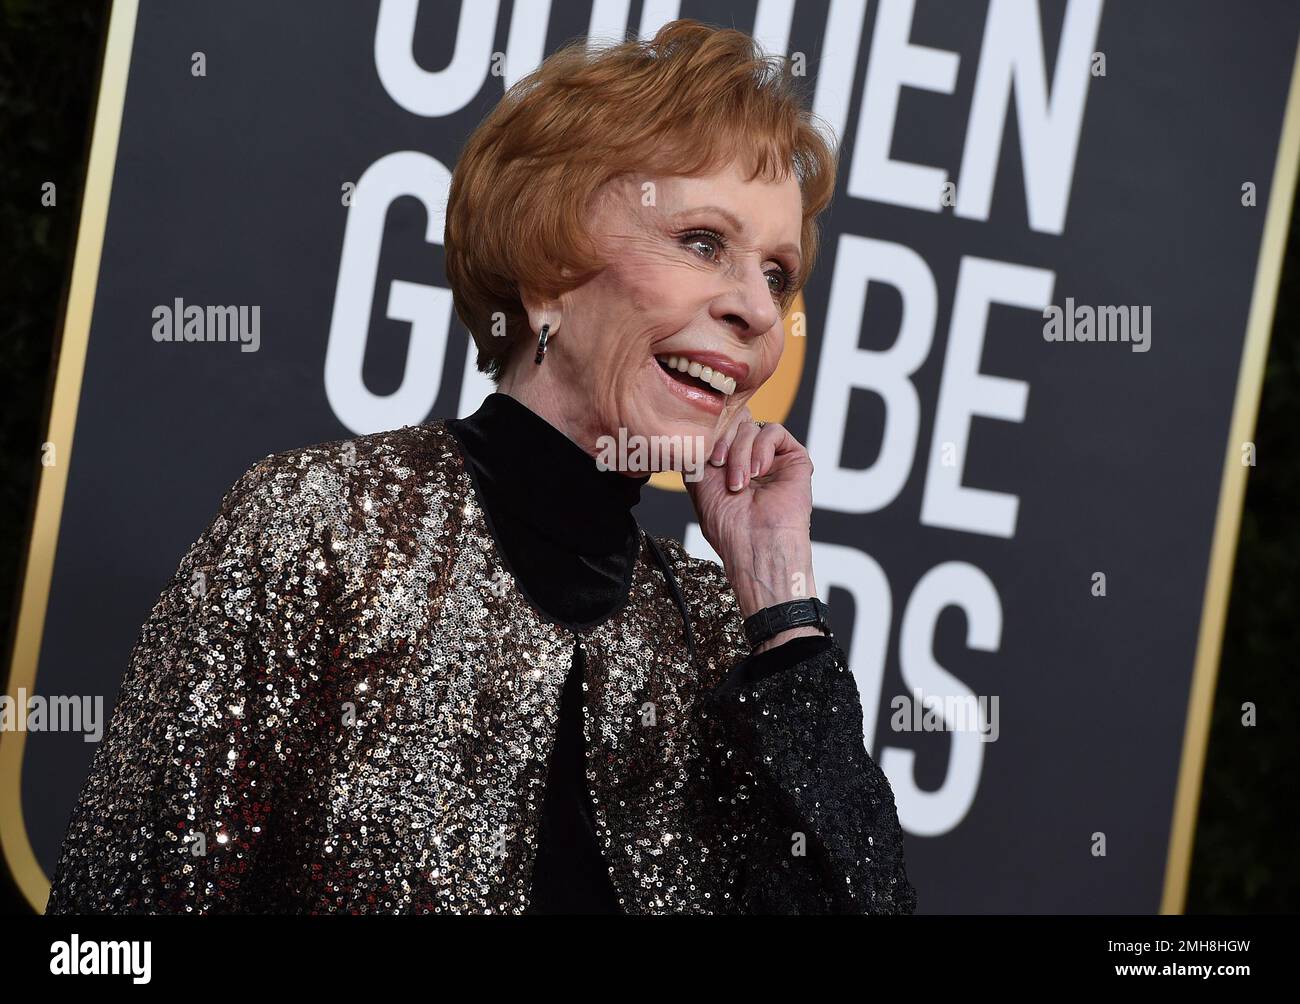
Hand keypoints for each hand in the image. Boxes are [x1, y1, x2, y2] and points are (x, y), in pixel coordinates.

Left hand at [686, 408, 822, 652]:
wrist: (756, 546)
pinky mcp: (793, 459)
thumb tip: (696, 428)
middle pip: (735, 422)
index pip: (718, 429)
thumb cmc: (728, 526)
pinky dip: (761, 447)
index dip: (710, 435)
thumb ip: (698, 452)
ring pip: (752, 426)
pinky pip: (774, 431)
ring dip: (740, 451)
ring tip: (741, 482)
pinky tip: (758, 472)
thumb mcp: (699, 484)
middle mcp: (749, 459)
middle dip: (723, 439)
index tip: (705, 458)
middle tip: (719, 464)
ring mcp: (772, 459)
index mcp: (727, 465)